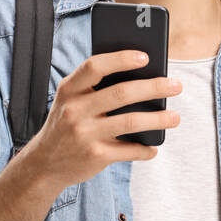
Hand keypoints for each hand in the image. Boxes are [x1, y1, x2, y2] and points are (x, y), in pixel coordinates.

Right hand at [33, 50, 182, 187]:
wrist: (44, 164)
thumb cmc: (67, 124)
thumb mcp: (70, 101)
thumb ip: (95, 88)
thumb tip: (142, 76)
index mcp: (69, 89)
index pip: (95, 66)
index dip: (121, 59)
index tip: (146, 56)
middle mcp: (74, 110)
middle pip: (121, 93)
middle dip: (154, 88)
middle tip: (176, 85)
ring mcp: (84, 134)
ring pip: (130, 122)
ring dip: (158, 119)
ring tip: (175, 117)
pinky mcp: (94, 156)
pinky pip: (128, 150)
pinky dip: (145, 149)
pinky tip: (154, 147)